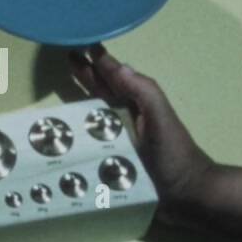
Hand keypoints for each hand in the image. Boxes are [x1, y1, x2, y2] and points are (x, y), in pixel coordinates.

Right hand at [69, 44, 214, 219]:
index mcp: (137, 104)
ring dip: (75, 109)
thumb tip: (118, 66)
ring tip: (54, 99)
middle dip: (84, 76)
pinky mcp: (111, 164)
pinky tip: (59, 141)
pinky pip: (90, 147)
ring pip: (93, 119)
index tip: (78, 44)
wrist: (187, 197)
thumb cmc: (175, 154)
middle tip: (64, 59)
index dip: (98, 61)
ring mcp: (118, 142)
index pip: (114, 77)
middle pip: (100, 93)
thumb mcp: (161, 118)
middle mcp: (126, 120)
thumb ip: (143, 91)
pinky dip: (76, 141)